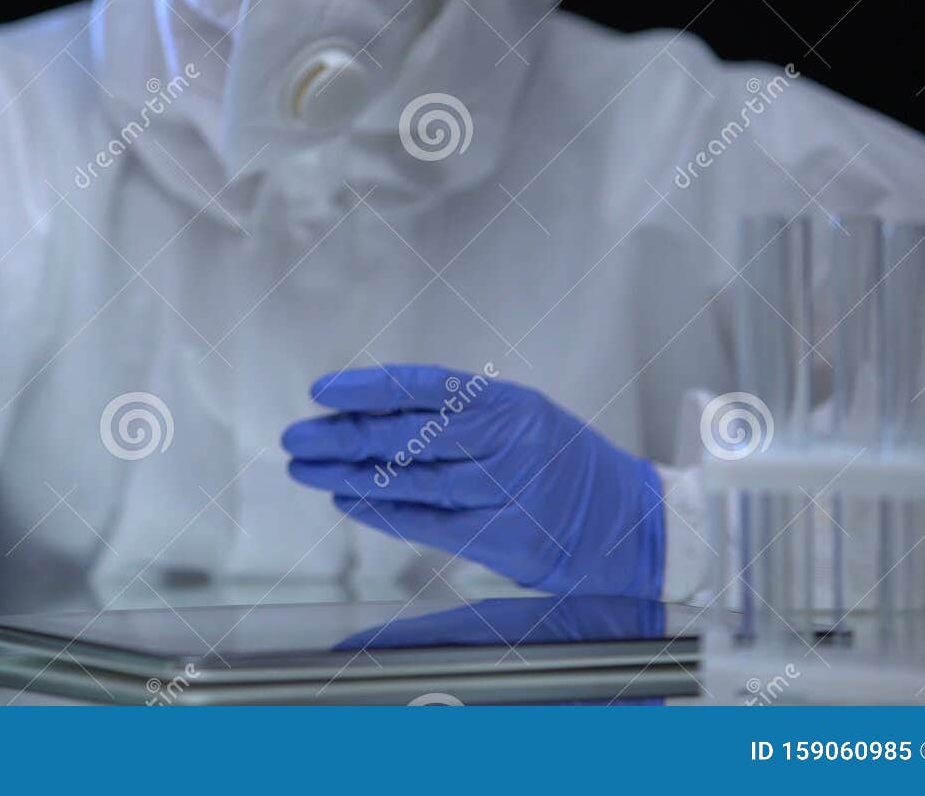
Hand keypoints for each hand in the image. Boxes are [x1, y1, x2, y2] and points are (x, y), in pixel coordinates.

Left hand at [284, 365, 663, 597]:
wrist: (627, 523)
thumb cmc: (562, 463)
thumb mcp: (521, 417)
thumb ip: (457, 414)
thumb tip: (372, 410)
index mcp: (509, 403)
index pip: (424, 387)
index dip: (367, 388)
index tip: (322, 392)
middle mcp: (507, 443)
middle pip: (407, 437)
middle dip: (342, 436)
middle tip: (297, 436)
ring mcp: (506, 492)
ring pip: (410, 481)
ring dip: (350, 476)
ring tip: (308, 470)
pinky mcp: (503, 537)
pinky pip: (428, 523)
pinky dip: (382, 512)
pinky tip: (346, 501)